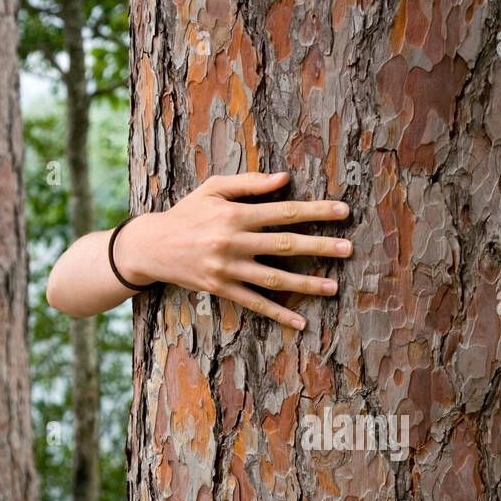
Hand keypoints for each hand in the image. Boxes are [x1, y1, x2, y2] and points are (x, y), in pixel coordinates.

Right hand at [117, 170, 351, 330]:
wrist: (152, 246)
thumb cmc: (186, 213)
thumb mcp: (213, 189)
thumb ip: (250, 183)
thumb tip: (286, 179)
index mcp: (234, 214)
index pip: (283, 211)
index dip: (315, 210)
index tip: (343, 211)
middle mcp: (232, 242)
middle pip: (284, 244)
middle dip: (319, 246)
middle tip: (349, 249)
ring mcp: (227, 269)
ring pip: (274, 278)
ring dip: (306, 283)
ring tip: (334, 287)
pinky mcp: (221, 289)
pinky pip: (255, 304)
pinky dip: (279, 314)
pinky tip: (301, 322)